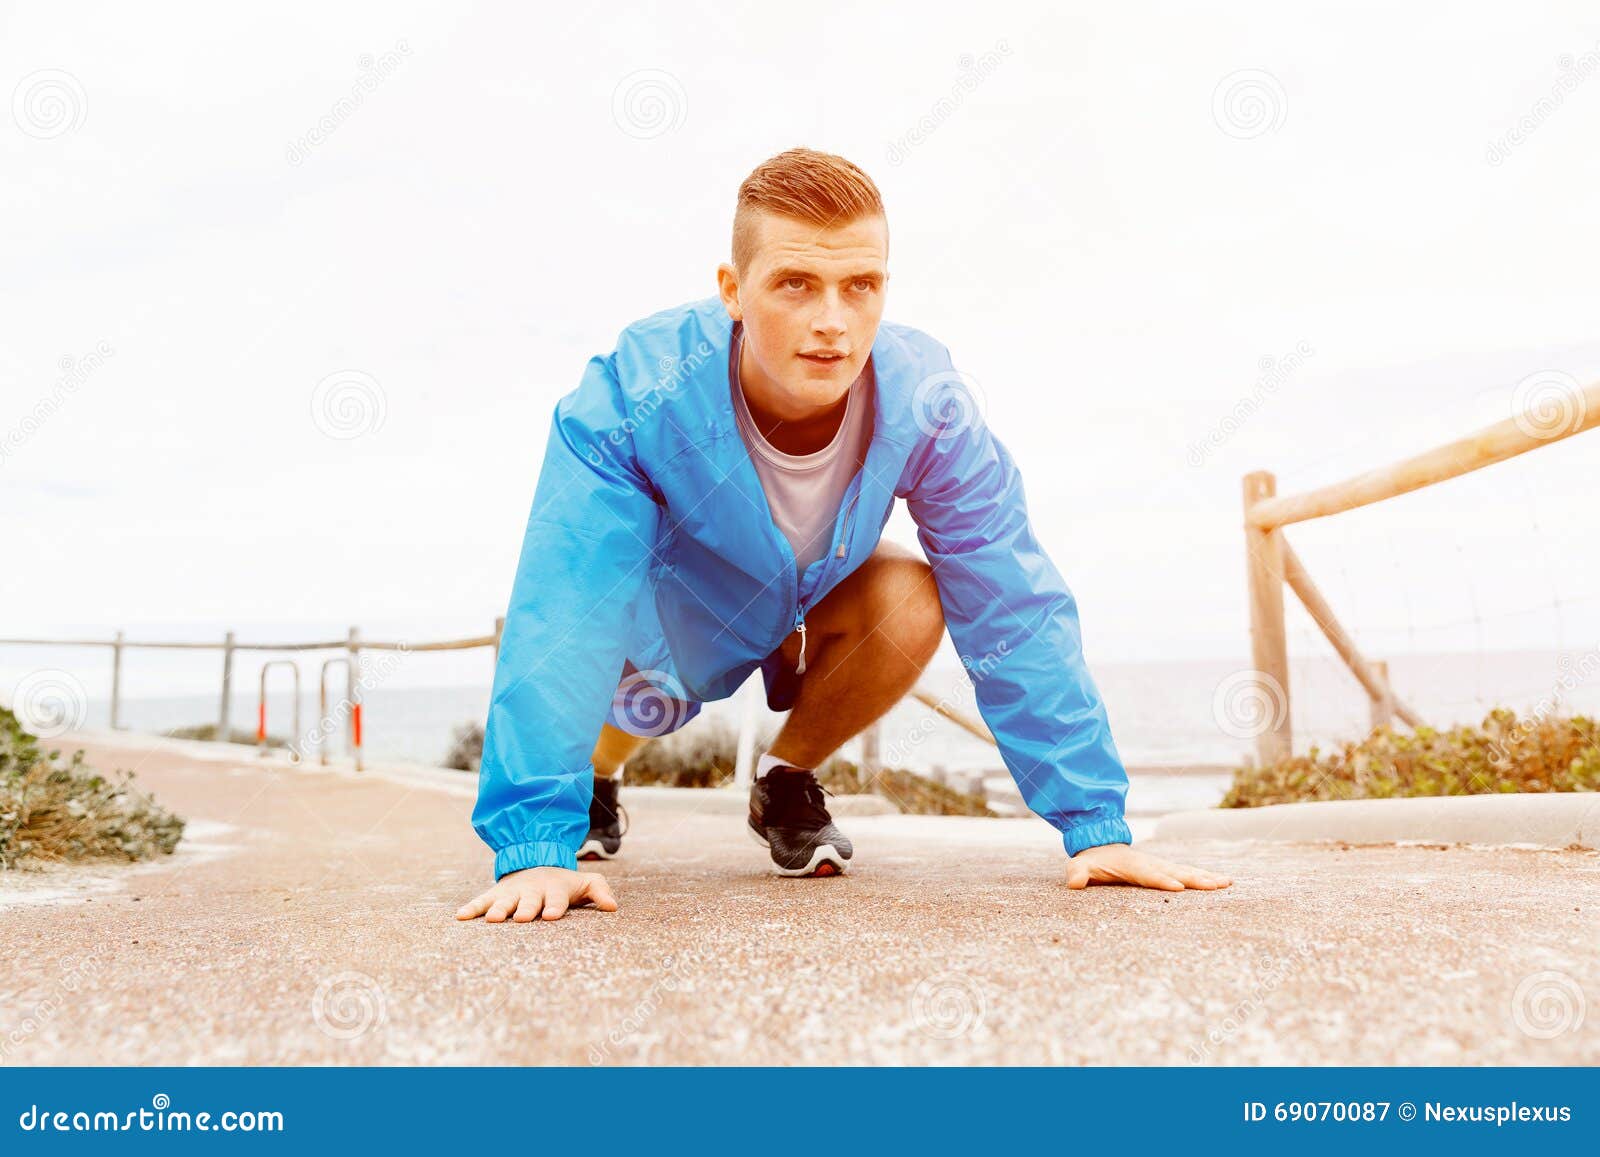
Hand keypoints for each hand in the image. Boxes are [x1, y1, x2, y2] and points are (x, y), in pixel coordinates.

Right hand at [455, 866, 618, 922]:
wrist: (535, 862)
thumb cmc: (563, 883)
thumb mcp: (584, 883)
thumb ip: (599, 892)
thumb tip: (613, 907)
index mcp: (553, 889)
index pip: (556, 899)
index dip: (554, 906)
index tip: (551, 916)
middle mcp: (531, 891)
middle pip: (528, 901)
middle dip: (525, 909)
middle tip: (521, 918)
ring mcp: (511, 893)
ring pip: (503, 902)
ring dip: (498, 910)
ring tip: (492, 920)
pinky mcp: (495, 895)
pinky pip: (481, 901)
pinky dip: (471, 908)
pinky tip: (460, 917)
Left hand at [1065, 843, 1231, 891]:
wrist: (1099, 842)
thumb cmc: (1090, 860)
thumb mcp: (1079, 866)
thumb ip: (1077, 873)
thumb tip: (1074, 883)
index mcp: (1132, 866)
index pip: (1149, 875)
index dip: (1162, 881)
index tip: (1179, 887)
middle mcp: (1150, 864)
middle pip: (1175, 872)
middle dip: (1196, 879)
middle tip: (1217, 885)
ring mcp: (1160, 864)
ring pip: (1186, 871)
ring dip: (1206, 877)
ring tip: (1227, 882)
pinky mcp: (1165, 868)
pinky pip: (1187, 872)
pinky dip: (1204, 876)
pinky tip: (1221, 882)